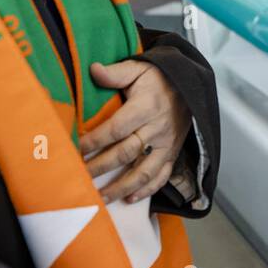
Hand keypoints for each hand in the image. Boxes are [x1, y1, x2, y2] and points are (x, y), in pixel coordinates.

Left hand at [79, 59, 190, 203]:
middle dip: (101, 167)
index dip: (95, 140)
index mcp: (146, 107)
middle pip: (126, 153)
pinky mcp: (172, 153)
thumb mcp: (139, 68)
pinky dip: (147, 190)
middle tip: (80, 176)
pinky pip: (162, 176)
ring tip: (101, 197)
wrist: (190, 84)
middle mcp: (157, 128)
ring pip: (143, 171)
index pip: (117, 128)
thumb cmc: (160, 78)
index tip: (76, 148)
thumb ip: (116, 72)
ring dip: (121, 187)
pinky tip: (130, 198)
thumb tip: (93, 70)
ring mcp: (166, 144)